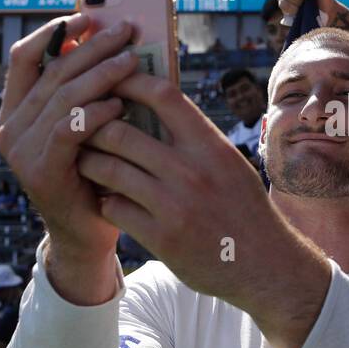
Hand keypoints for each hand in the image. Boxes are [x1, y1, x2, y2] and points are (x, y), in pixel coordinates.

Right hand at [0, 14, 137, 262]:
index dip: (55, 32)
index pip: (25, 57)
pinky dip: (96, 113)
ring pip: (62, 97)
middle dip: (92, 47)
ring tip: (133, 61)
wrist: (90, 232)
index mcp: (16, 110)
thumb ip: (88, 91)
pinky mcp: (40, 170)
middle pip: (51, 72)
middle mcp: (11, 127)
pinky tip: (120, 104)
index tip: (89, 17)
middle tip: (127, 31)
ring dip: (101, 74)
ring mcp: (21, 150)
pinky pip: (69, 130)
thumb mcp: (89, 126)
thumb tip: (117, 44)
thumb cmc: (96, 173)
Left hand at [77, 74, 331, 347]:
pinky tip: (107, 199)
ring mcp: (174, 206)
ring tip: (87, 162)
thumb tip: (157, 103)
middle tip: (84, 129)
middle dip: (95, 129)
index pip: (163, 96)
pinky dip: (105, 201)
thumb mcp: (229, 164)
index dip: (131, 83)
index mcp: (211, 146)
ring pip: (108, 170)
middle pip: (121, 133)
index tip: (113, 83)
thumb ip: (196, 138)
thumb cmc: (244, 209)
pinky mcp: (161, 237)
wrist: (264, 264)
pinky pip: (114, 208)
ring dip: (91, 164)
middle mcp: (192, 171)